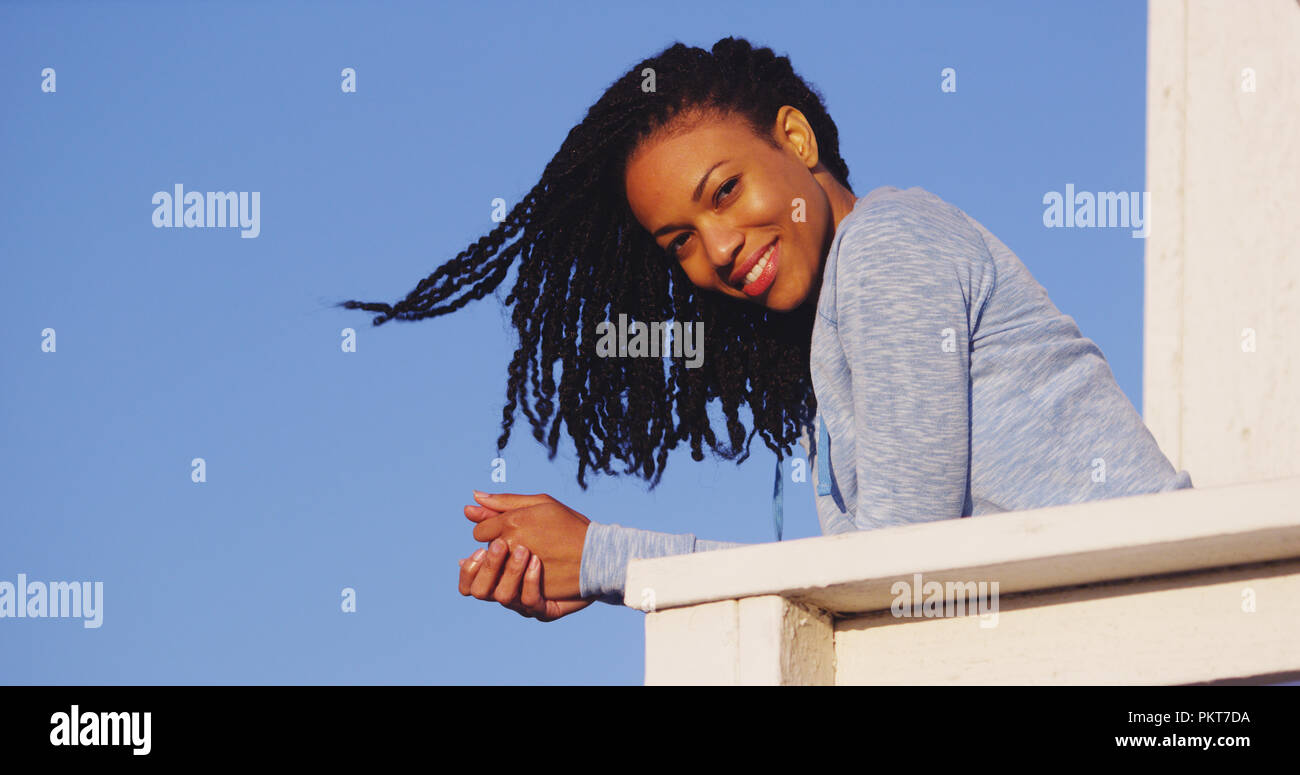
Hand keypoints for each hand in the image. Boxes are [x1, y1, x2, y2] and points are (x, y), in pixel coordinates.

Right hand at [464, 491, 589, 599]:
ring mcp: (526, 599)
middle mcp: (509, 586)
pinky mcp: (545, 607)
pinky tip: (537, 563)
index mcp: (501, 568)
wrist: (598, 548)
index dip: (472, 561)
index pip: (470, 574)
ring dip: (509, 571)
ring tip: (525, 551)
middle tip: (501, 545)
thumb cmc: (563, 528)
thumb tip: (468, 506)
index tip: (483, 538)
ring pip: (500, 597)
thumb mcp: (531, 510)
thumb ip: (501, 510)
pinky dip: (529, 582)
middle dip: (486, 567)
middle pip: (478, 590)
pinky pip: (528, 603)